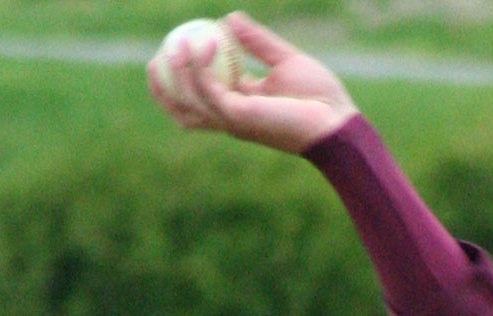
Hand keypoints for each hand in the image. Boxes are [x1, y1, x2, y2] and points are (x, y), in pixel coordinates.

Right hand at [147, 11, 358, 153]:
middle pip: (183, 109)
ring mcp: (232, 120)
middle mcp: (232, 117)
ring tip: (176, 44)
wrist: (338, 121)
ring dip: (177, 72)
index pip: (202, 97)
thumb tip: (230, 18)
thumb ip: (258, 42)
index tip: (172, 52)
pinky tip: (205, 43)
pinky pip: (208, 89)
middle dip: (161, 89)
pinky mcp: (238, 117)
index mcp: (241, 106)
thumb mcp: (286, 60)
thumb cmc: (320, 97)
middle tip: (154, 59)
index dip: (181, 79)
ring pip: (189, 100)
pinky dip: (200, 67)